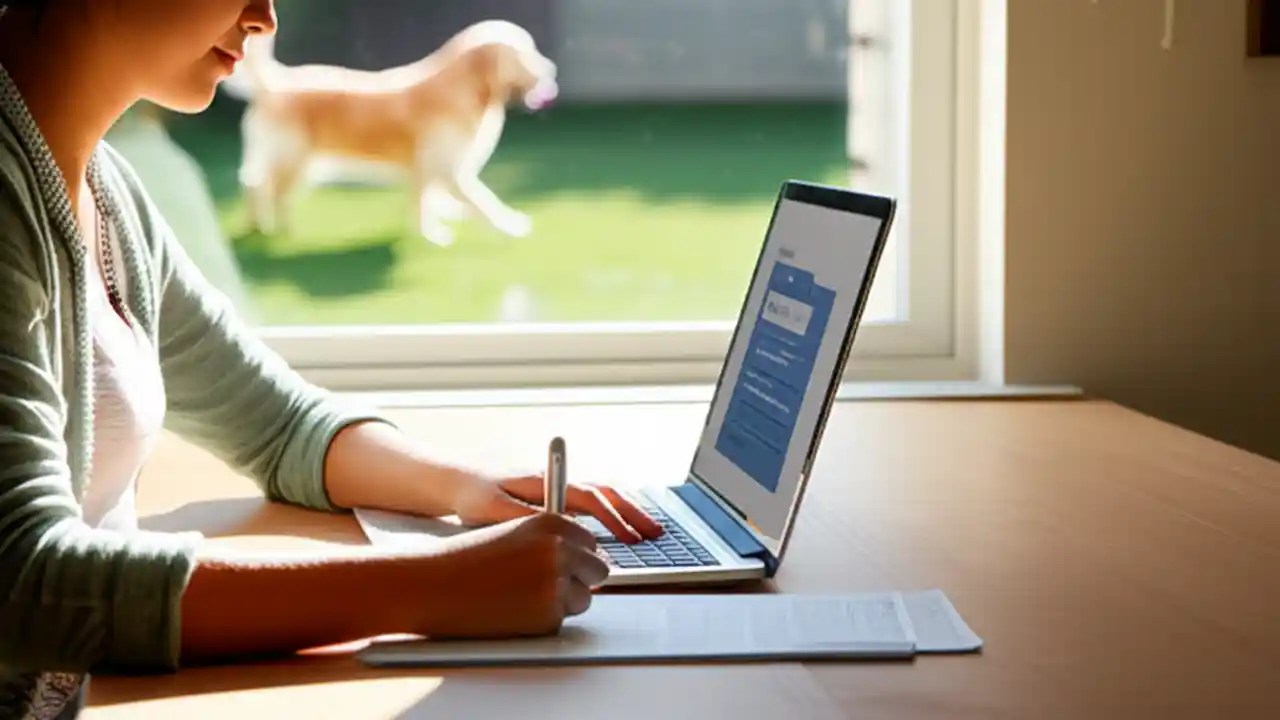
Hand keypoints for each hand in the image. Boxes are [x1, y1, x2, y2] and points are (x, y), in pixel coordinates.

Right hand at [404, 512, 607, 638]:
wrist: (433, 584)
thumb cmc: (467, 560)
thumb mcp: (515, 534)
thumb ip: (549, 542)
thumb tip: (581, 559)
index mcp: (553, 523)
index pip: (590, 542)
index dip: (578, 557)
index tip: (565, 565)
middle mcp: (561, 549)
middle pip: (598, 570)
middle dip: (579, 580)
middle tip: (546, 587)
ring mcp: (557, 582)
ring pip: (584, 599)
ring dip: (562, 602)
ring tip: (522, 598)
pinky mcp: (549, 614)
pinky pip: (561, 621)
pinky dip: (542, 621)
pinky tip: (512, 611)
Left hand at [451, 472, 664, 542]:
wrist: (452, 481)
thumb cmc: (471, 494)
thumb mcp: (493, 510)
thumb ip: (527, 518)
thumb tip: (561, 528)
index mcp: (545, 482)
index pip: (590, 498)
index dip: (614, 518)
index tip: (632, 538)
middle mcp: (555, 483)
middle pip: (604, 493)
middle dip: (632, 512)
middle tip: (656, 533)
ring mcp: (554, 490)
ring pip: (600, 498)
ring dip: (625, 513)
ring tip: (647, 532)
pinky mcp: (550, 501)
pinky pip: (589, 506)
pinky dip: (609, 516)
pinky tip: (617, 531)